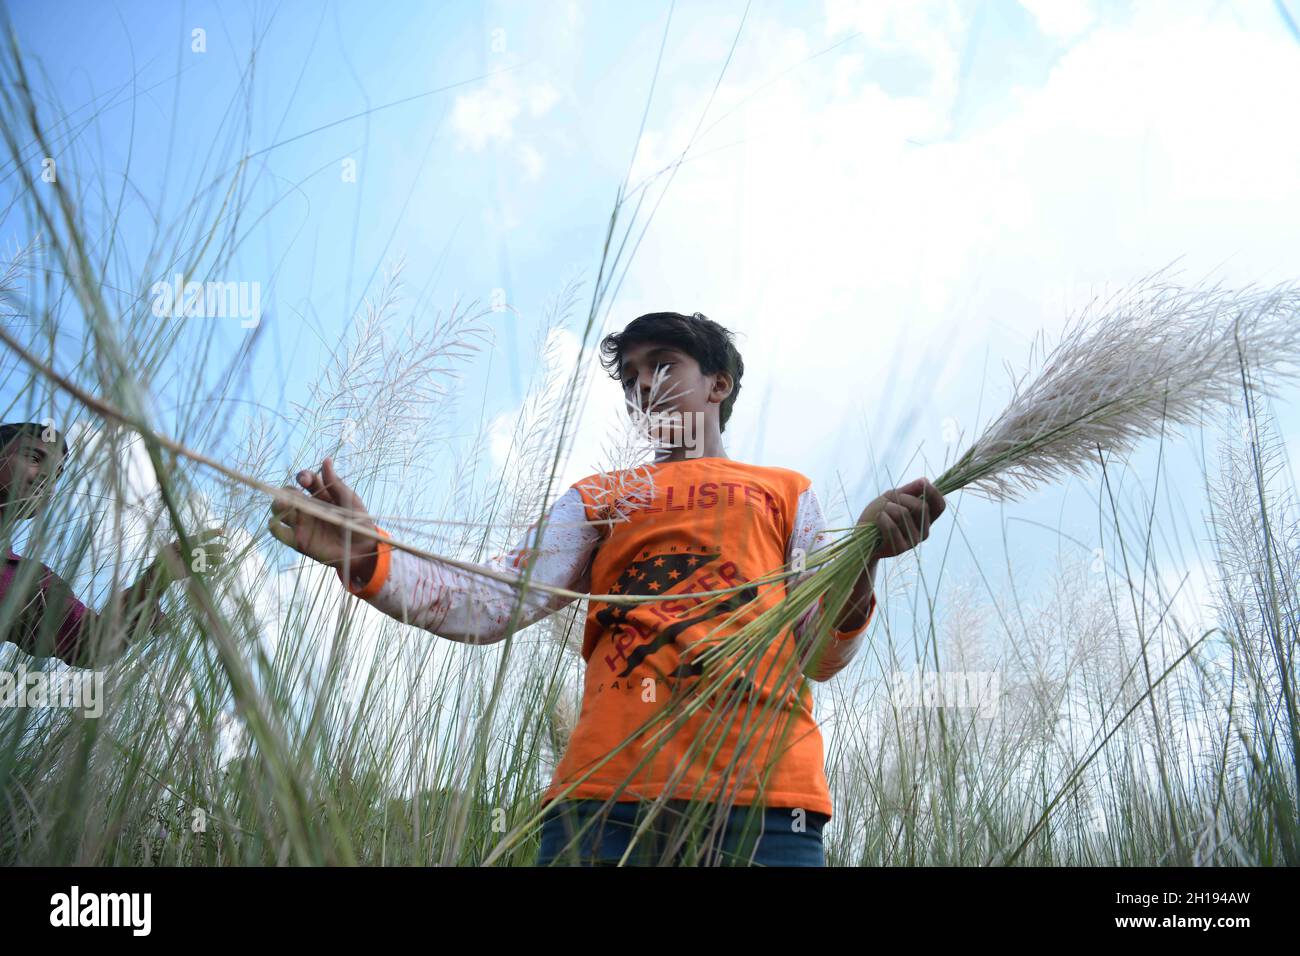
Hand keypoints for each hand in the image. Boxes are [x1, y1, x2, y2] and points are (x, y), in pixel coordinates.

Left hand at [154, 527, 227, 584]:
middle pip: (207, 548)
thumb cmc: (163, 558)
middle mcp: (194, 551)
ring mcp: (195, 560)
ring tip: (223, 561)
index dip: (212, 533)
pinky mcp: (195, 570)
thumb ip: (175, 546)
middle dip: (218, 548)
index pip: (201, 537)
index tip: (222, 531)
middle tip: (227, 549)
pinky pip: (204, 570)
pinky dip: (209, 571)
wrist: (160, 572)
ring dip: (216, 560)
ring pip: (208, 559)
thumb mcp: (167, 550)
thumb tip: (179, 541)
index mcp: (188, 543)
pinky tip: (215, 572)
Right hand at [267, 457, 379, 582]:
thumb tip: (326, 459)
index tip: (305, 480)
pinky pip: (279, 532)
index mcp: (321, 493)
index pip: (305, 479)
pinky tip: (276, 522)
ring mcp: (301, 522)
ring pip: (280, 509)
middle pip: (288, 493)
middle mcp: (308, 506)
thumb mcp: (350, 500)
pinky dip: (273, 526)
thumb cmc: (359, 522)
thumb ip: (335, 483)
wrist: (362, 549)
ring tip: (283, 505)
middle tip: (292, 497)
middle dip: (287, 492)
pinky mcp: (298, 540)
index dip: (302, 477)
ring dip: (278, 505)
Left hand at [859, 477, 945, 559]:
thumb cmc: (879, 514)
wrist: (863, 535)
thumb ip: (910, 490)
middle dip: (902, 498)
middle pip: (922, 506)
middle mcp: (923, 531)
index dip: (934, 493)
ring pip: (904, 513)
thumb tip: (925, 480)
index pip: (939, 506)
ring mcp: (913, 541)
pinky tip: (878, 518)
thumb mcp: (893, 497)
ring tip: (881, 512)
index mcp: (925, 519)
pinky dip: (882, 517)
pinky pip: (892, 526)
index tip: (923, 483)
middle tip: (889, 502)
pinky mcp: (900, 548)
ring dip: (888, 507)